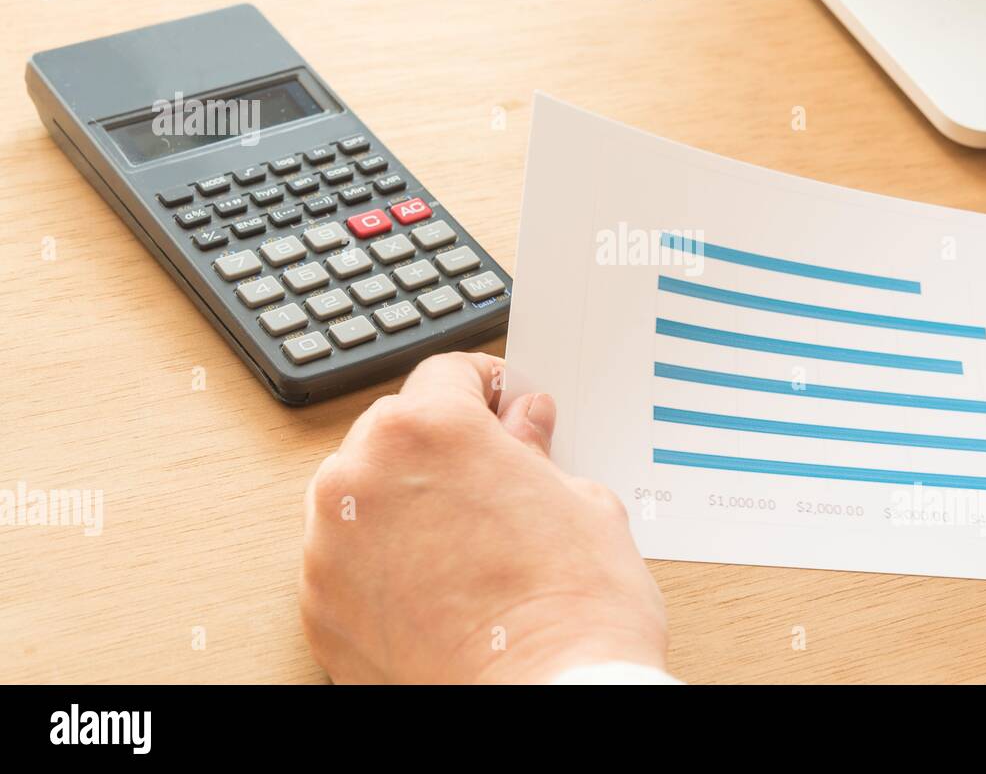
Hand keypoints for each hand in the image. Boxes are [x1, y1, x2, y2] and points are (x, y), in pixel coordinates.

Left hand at [300, 352, 667, 682]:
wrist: (548, 700)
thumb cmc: (570, 609)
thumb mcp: (578, 500)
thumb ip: (535, 448)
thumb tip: (524, 425)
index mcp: (429, 430)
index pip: (447, 373)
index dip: (486, 385)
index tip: (500, 404)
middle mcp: (363, 476)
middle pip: (395, 428)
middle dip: (441, 445)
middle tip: (494, 476)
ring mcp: (331, 546)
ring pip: (362, 493)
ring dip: (403, 501)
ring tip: (464, 539)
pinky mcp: (319, 607)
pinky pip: (346, 557)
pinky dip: (379, 561)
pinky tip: (435, 582)